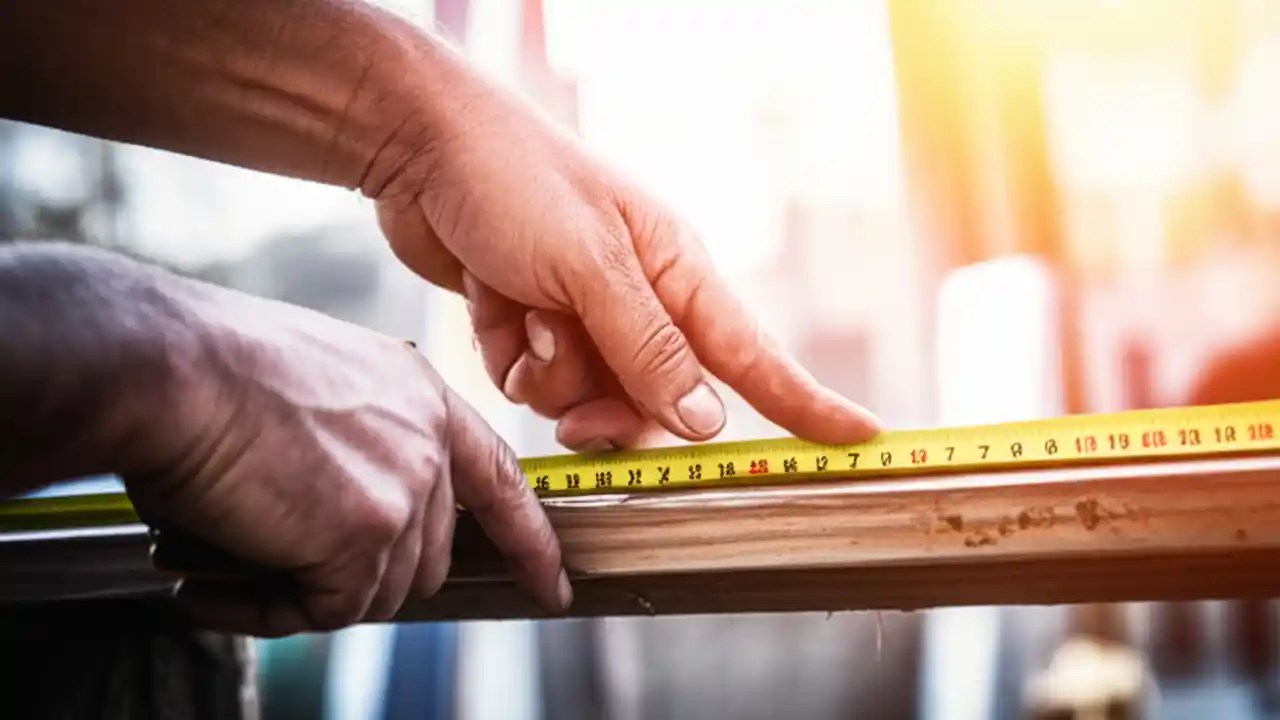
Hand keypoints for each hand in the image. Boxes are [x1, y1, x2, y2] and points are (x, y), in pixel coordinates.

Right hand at [120, 279, 566, 636]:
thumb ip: (364, 444)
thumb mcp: (324, 387)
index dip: (528, 541)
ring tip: (232, 563)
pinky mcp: (365, 536)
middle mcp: (428, 442)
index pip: (501, 481)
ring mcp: (406, 491)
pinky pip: (326, 612)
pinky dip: (268, 612)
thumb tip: (349, 514)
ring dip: (306, 593)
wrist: (168, 366)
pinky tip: (216, 586)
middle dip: (361, 576)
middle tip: (287, 567)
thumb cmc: (216, 368)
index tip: (551, 584)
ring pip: (376, 593)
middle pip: (427, 557)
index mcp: (423, 397)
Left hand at [376, 52, 880, 451]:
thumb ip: (648, 348)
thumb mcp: (590, 265)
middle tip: (577, 410)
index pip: (755, 354)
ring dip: (550, 378)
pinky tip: (494, 306)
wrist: (420, 146)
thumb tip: (708, 420)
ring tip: (524, 315)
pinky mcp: (537, 327)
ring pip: (589, 401)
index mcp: (677, 270)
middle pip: (659, 402)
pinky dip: (511, 358)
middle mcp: (640, 299)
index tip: (860, 440)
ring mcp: (586, 316)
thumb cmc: (515, 180)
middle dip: (612, 411)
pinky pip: (536, 387)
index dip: (807, 402)